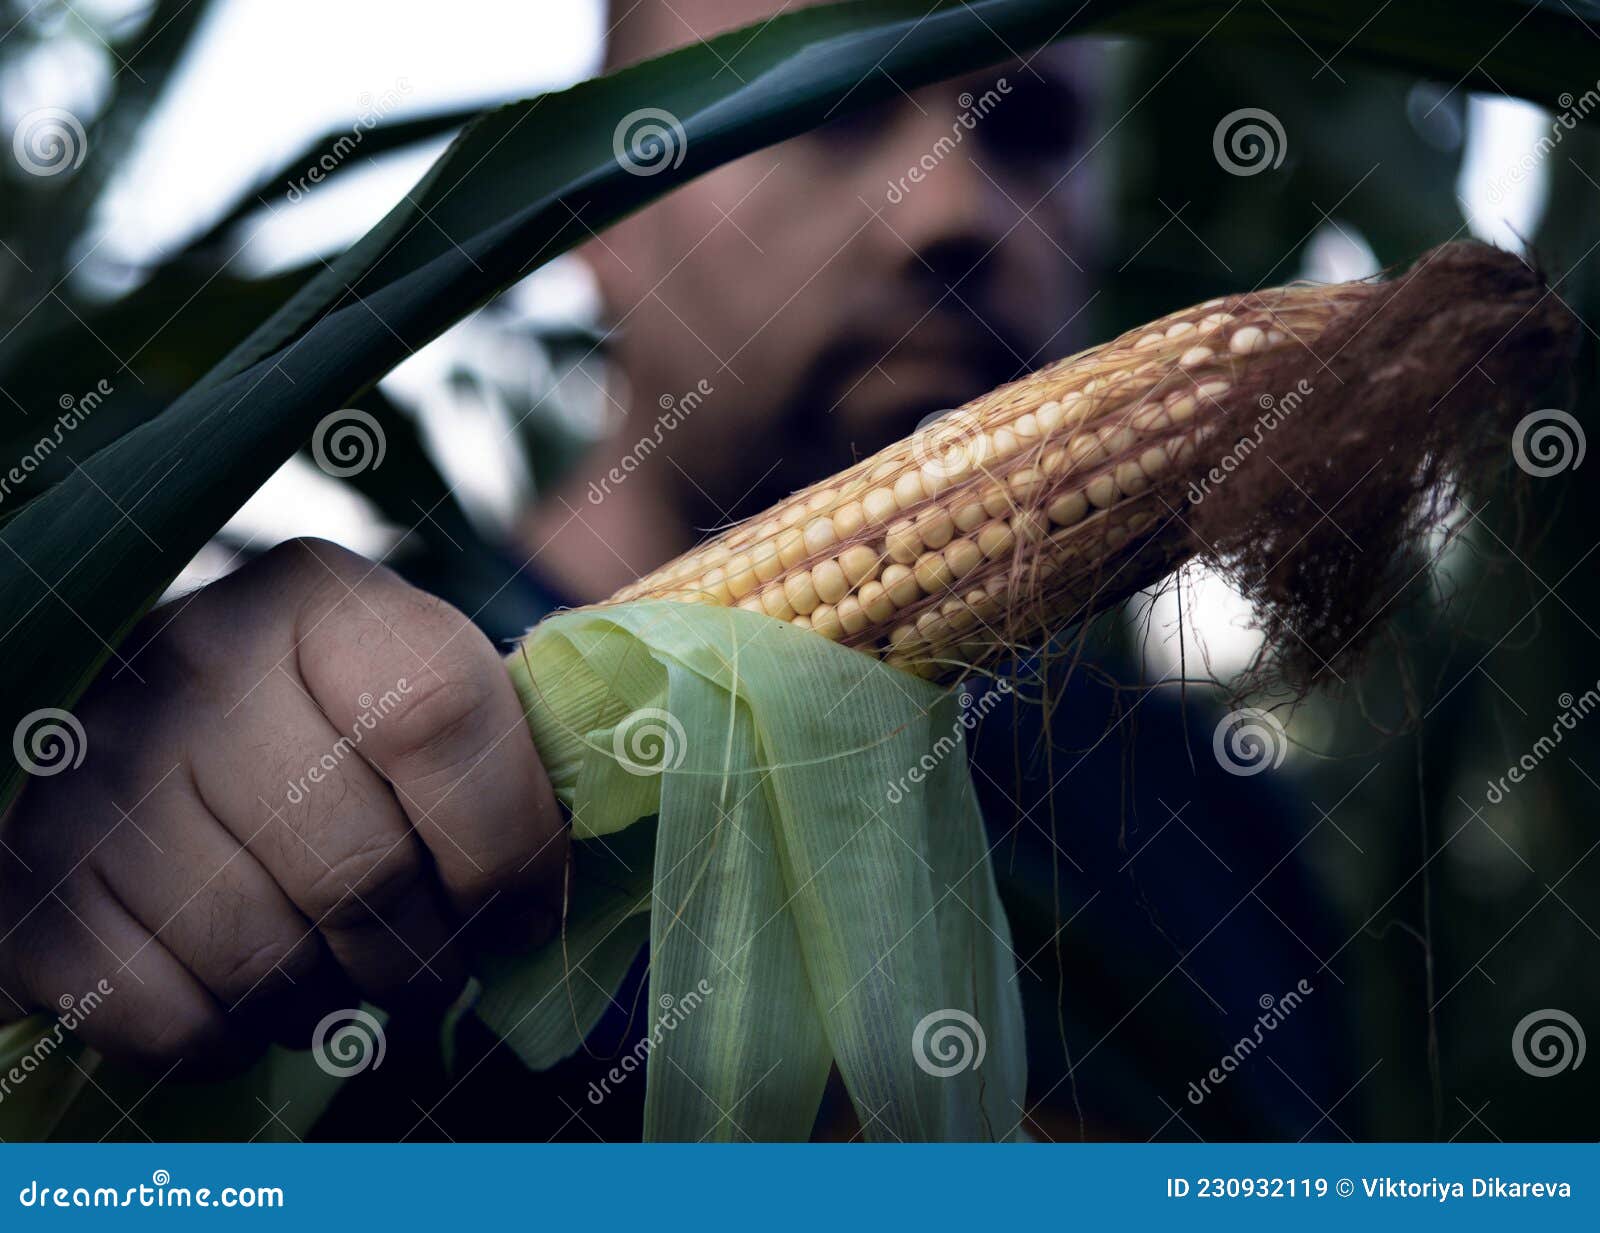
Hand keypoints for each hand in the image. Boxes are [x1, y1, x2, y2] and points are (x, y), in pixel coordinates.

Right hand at [0, 538, 564, 1072]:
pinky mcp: (32, 878)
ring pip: (264, 960)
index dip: (505, 845)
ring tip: (344, 968)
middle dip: (427, 956)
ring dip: (333, 1001)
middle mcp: (195, 657)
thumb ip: (511, 768)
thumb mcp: (437, 701)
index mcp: (324, 596)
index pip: (439, 717)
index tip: (522, 906)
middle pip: (358, 869)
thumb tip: (571, 887)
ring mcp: (98, 767)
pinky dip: (230, 1036)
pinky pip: (168, 1017)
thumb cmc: (346, 732)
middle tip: (434, 964)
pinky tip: (246, 984)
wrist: (177, 737)